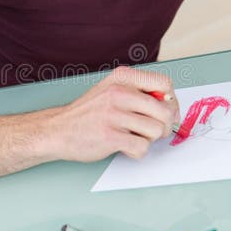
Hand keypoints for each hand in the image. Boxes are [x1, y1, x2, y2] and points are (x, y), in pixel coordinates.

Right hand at [47, 66, 179, 161]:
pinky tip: (124, 146)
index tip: (166, 111)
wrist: (58, 130)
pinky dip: (137, 152)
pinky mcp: (110, 136)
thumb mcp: (112, 91)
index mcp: (122, 78)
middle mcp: (118, 92)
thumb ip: (140, 93)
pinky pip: (142, 147)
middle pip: (165, 111)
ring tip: (132, 137)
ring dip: (148, 139)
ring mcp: (113, 114)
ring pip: (156, 131)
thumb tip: (172, 106)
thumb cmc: (88, 113)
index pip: (164, 83)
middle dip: (164, 126)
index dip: (171, 101)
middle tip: (153, 131)